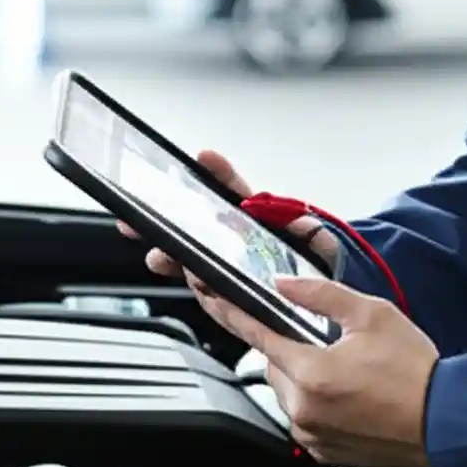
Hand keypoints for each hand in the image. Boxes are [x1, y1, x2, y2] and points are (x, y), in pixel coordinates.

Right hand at [116, 149, 341, 299]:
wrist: (322, 308)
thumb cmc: (317, 269)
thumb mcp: (321, 244)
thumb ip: (310, 231)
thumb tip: (301, 223)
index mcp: (256, 221)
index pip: (233, 191)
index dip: (219, 174)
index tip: (205, 157)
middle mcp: (235, 242)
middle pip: (196, 226)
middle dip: (168, 218)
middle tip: (143, 213)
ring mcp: (227, 269)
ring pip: (192, 259)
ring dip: (173, 256)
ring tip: (160, 254)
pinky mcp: (227, 298)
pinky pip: (209, 292)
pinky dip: (201, 289)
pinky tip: (195, 284)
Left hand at [203, 275, 436, 466]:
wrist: (444, 420)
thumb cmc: (415, 373)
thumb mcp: (372, 315)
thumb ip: (321, 295)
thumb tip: (285, 284)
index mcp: (312, 372)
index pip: (256, 335)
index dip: (230, 312)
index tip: (211, 297)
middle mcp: (304, 409)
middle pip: (274, 365)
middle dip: (291, 348)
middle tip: (329, 342)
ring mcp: (311, 434)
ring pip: (288, 391)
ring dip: (305, 375)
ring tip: (349, 371)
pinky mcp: (322, 450)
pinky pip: (303, 417)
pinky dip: (316, 400)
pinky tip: (349, 393)